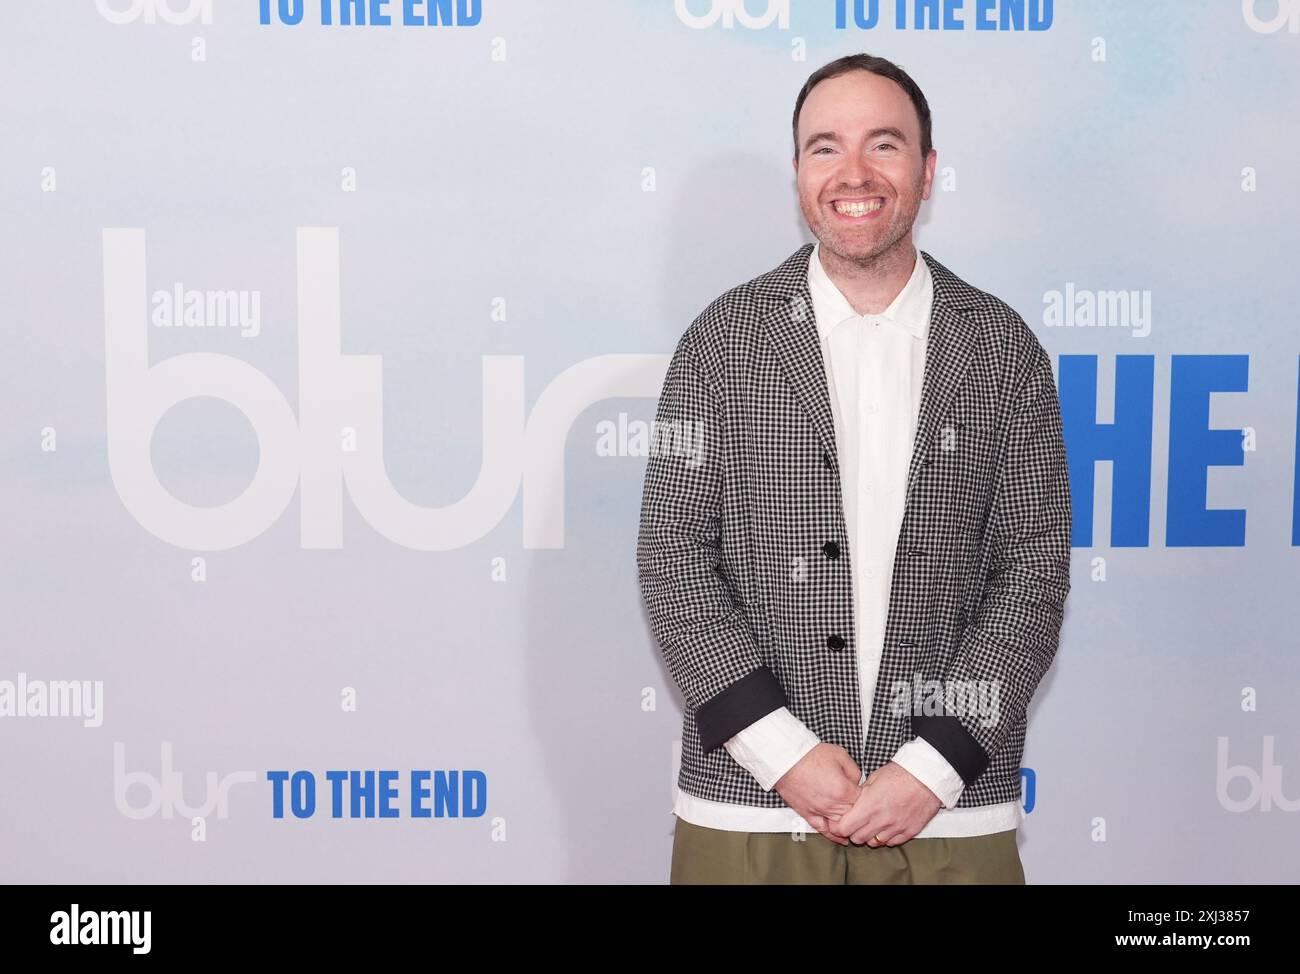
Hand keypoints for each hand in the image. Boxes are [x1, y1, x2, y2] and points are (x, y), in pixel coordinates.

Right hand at [773, 743, 862, 845]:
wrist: (786, 758)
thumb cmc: (811, 754)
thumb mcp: (840, 754)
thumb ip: (854, 771)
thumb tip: (857, 782)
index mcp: (844, 790)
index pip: (864, 802)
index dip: (867, 797)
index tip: (865, 793)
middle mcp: (833, 805)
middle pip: (854, 816)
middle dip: (859, 812)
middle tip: (862, 807)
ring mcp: (820, 811)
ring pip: (840, 826)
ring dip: (849, 825)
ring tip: (855, 824)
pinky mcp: (808, 814)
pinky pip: (823, 830)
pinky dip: (834, 836)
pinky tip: (842, 839)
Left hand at [827, 761, 942, 846]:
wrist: (927, 777)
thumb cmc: (900, 773)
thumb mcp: (873, 778)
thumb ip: (860, 795)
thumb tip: (851, 805)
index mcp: (870, 804)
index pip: (844, 828)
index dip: (838, 827)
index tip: (837, 823)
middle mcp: (882, 819)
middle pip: (857, 838)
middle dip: (853, 832)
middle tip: (855, 824)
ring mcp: (896, 827)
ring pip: (874, 843)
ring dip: (870, 836)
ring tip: (872, 824)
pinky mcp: (909, 832)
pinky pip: (892, 843)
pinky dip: (886, 837)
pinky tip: (886, 826)